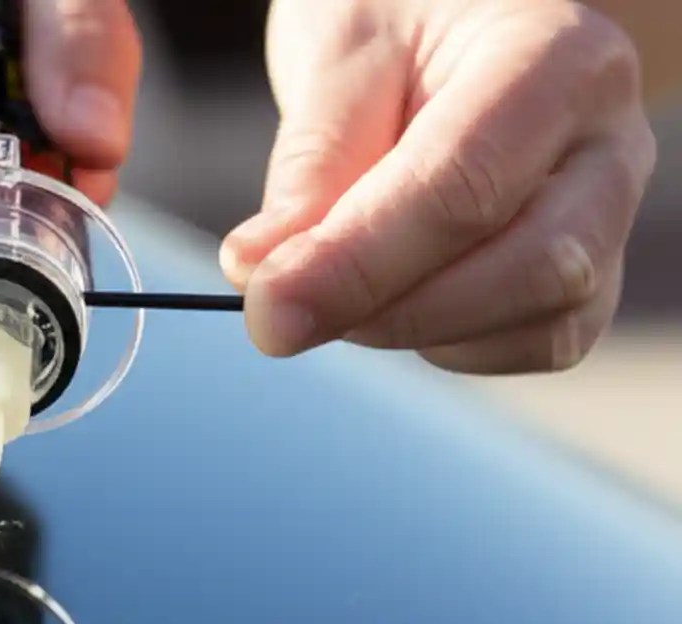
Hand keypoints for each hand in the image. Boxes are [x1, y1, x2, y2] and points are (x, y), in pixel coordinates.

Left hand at [220, 0, 655, 373]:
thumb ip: (313, 159)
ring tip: (329, 282)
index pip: (463, 187)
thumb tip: (260, 269)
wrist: (464, 20)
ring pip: (539, 324)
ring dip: (410, 329)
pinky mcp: (588, 279)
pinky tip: (383, 299)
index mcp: (559, 60)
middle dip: (388, 309)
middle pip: (530, 266)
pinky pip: (529, 344)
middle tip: (277, 313)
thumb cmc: (403, 20)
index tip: (267, 304)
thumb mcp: (342, 51)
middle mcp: (608, 144)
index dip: (358, 263)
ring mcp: (609, 218)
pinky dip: (442, 342)